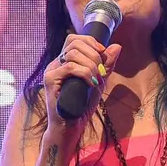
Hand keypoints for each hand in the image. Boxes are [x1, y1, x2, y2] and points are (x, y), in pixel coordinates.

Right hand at [38, 30, 122, 145]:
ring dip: (91, 65)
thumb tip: (116, 46)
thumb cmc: (82, 105)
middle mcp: (56, 63)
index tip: (103, 53)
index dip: (90, 42)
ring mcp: (51, 70)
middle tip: (101, 71)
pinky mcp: (50, 80)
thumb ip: (106, 64)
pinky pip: (69, 67)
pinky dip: (85, 73)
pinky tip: (90, 84)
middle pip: (74, 42)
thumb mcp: (99, 81)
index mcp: (65, 61)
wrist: (70, 126)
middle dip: (93, 53)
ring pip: (72, 54)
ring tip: (97, 80)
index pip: (74, 39)